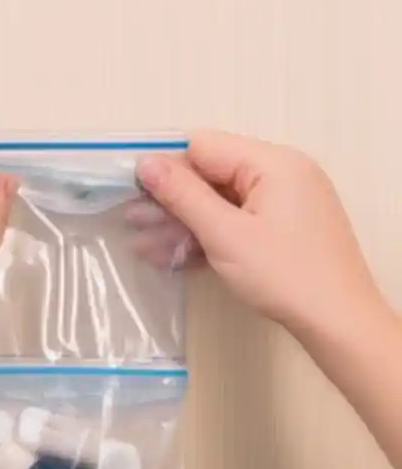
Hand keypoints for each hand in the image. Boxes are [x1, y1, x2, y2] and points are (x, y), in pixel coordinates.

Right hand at [135, 129, 384, 334]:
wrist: (337, 321)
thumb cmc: (282, 274)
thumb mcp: (224, 233)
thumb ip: (182, 195)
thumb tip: (145, 163)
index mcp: (273, 163)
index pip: (205, 147)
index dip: (166, 166)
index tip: (133, 191)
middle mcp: (281, 174)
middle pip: (211, 174)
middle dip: (170, 199)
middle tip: (131, 221)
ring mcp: (284, 202)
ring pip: (220, 201)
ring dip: (182, 222)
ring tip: (141, 242)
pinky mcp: (282, 228)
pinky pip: (235, 221)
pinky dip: (206, 235)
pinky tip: (172, 254)